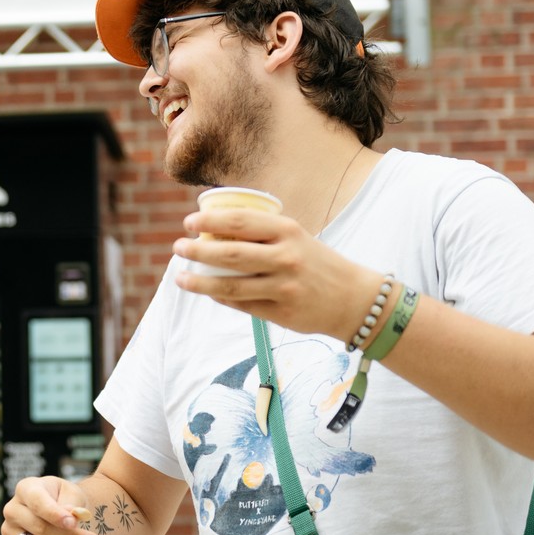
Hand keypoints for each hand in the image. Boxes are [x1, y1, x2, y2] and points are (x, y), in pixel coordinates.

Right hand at [1, 476, 95, 534]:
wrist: (57, 512)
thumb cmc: (64, 499)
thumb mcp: (72, 493)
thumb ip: (72, 503)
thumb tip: (72, 516)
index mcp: (26, 489)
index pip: (37, 502)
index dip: (55, 514)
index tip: (74, 523)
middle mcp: (12, 510)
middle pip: (40, 528)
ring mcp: (9, 532)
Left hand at [174, 207, 386, 341]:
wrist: (354, 299)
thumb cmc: (316, 263)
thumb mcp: (295, 238)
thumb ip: (262, 234)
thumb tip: (213, 230)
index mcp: (288, 231)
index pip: (240, 222)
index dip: (209, 221)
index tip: (188, 222)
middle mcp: (286, 257)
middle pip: (230, 254)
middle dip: (198, 250)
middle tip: (179, 248)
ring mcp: (283, 287)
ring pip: (230, 286)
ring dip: (200, 282)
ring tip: (181, 277)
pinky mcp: (282, 313)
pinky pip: (242, 305)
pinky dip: (221, 299)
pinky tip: (208, 293)